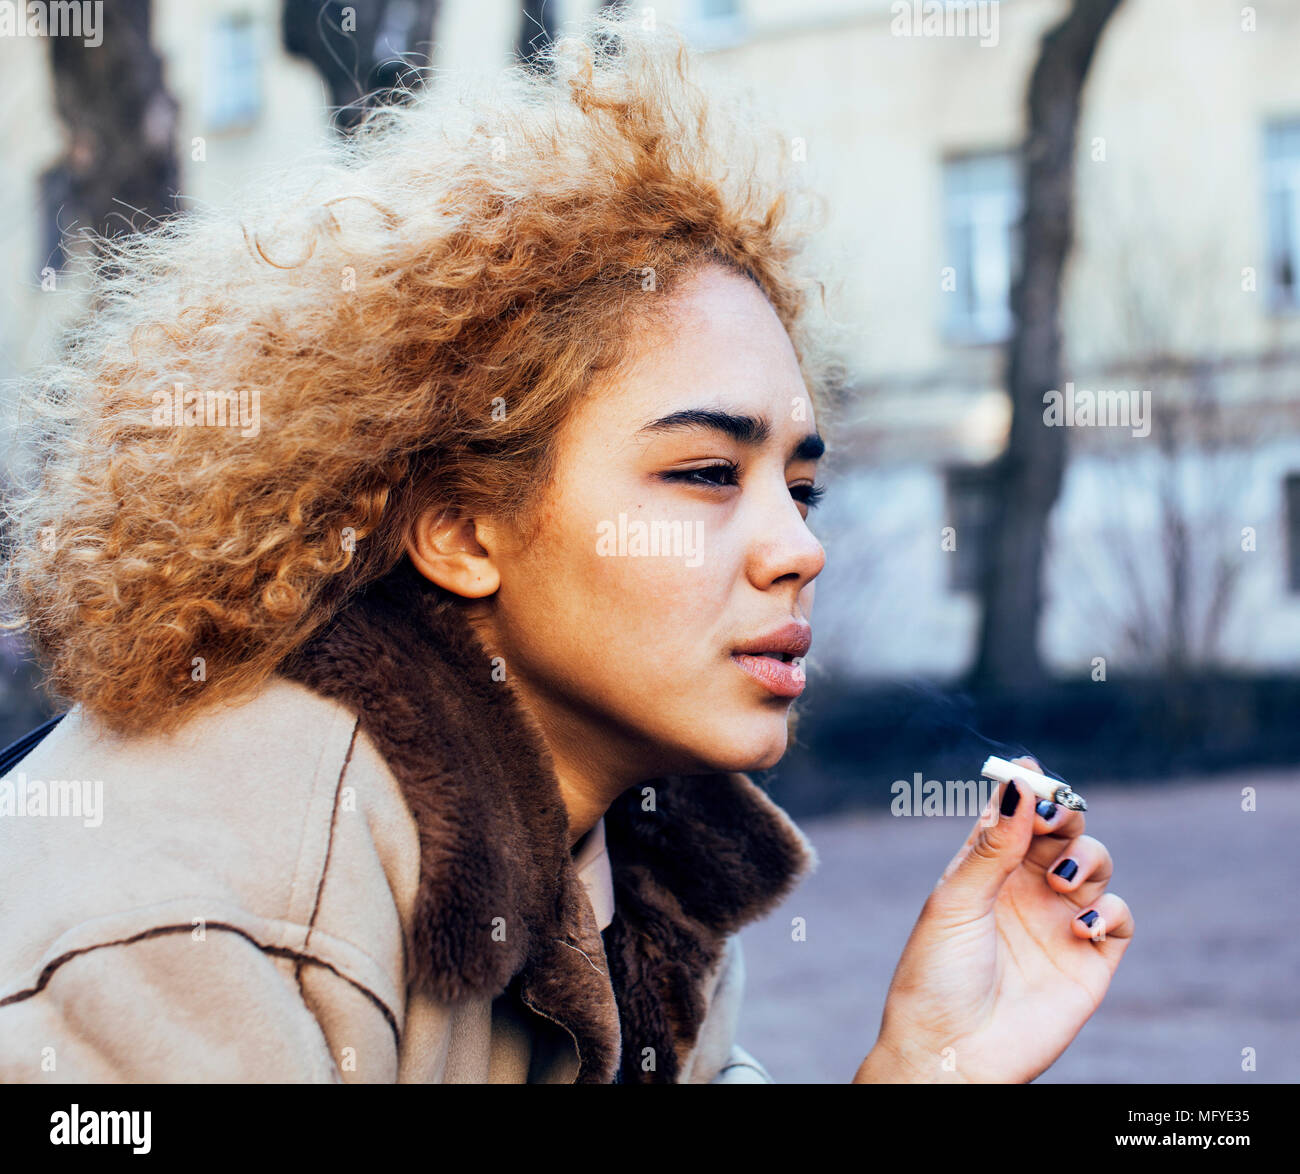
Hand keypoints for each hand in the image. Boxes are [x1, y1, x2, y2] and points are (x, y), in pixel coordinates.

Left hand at [853, 756, 1133, 1082]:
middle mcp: (1024, 887)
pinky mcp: (1090, 958)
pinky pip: (1118, 916)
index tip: (1034, 774)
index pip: (1014, 813)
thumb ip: (992, 846)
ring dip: (1087, 860)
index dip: (1028, 789)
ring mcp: (1059, 920)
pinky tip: (1080, 926)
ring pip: (1095, 863)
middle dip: (1064, 814)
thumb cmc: (938, 974)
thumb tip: (1020, 785)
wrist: (954, 1051)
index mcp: (984, 867)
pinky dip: (1109, 910)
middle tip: (1053, 821)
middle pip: (1061, 829)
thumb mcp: (956, 902)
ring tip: (1062, 884)